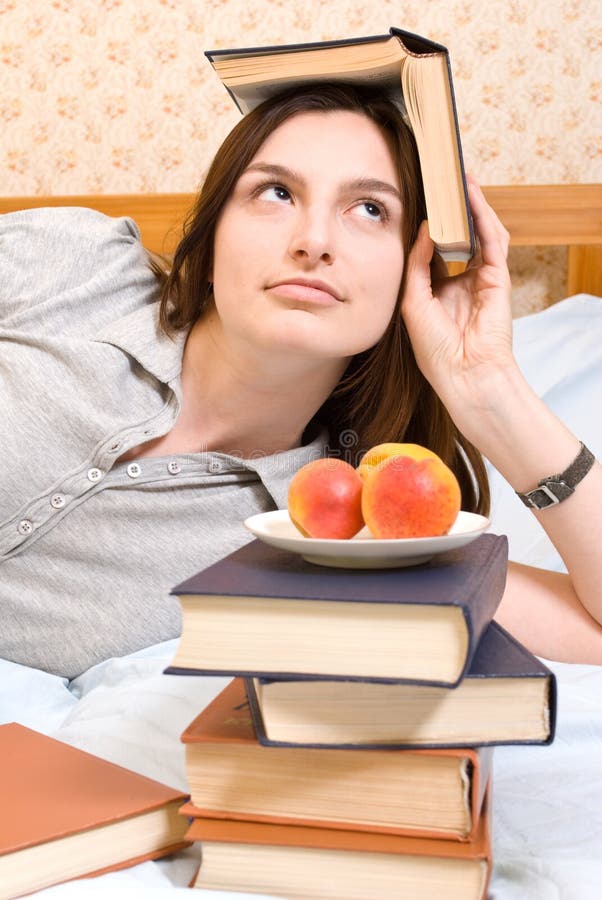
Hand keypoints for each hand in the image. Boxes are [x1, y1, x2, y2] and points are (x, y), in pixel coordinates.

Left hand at [401, 177, 514, 423]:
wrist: (464, 375)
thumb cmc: (435, 350)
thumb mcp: (413, 301)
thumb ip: (416, 264)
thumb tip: (424, 229)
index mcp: (438, 292)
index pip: (434, 251)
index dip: (428, 227)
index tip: (416, 202)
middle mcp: (461, 283)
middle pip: (459, 237)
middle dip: (451, 211)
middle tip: (441, 181)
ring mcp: (481, 280)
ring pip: (479, 234)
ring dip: (471, 206)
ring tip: (459, 179)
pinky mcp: (498, 279)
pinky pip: (493, 242)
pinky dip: (483, 218)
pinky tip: (472, 199)